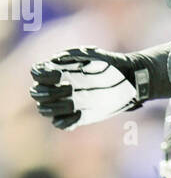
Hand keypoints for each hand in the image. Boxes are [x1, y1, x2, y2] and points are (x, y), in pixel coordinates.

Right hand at [30, 47, 148, 129]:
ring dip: (55, 107)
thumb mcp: (94, 54)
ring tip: (73, 103)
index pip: (36, 73)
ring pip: (45, 109)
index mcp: (56, 69)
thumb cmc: (108, 63)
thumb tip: (57, 60)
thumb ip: (75, 55)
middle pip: (37, 93)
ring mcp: (63, 102)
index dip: (43, 75)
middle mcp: (55, 87)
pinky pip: (60, 123)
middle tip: (70, 88)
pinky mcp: (74, 116)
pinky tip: (79, 114)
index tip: (60, 75)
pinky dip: (65, 121)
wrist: (126, 79)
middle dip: (49, 92)